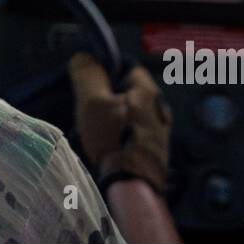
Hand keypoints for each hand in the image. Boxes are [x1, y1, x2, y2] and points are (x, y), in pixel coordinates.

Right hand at [67, 53, 172, 192]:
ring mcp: (160, 131)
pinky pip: (133, 134)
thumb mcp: (93, 102)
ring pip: (130, 114)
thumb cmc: (114, 138)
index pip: (126, 66)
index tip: (88, 85)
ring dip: (112, 119)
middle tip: (89, 110)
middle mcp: (160, 107)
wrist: (134, 186)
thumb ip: (87, 75)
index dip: (104, 71)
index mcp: (148, 89)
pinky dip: (119, 137)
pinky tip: (107, 148)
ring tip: (94, 132)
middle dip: (107, 98)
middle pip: (127, 92)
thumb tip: (83, 57)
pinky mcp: (155, 152)